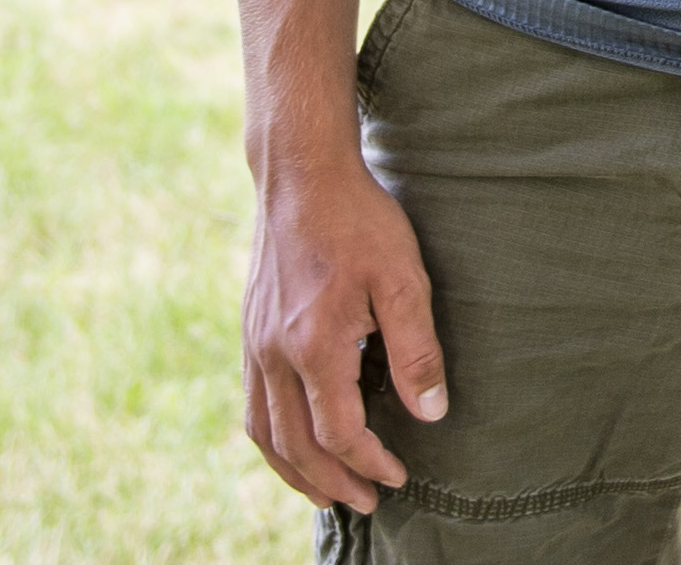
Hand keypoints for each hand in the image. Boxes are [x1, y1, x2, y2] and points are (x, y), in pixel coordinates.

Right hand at [243, 150, 449, 511]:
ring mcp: (254, 345)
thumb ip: (417, 349)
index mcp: (314, 346)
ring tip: (326, 492)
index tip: (397, 476)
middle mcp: (274, 354)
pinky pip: (253, 405)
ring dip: (295, 472)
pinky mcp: (249, 332)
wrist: (301, 176)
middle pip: (295, 446)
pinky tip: (295, 443)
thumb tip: (431, 413)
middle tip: (365, 503)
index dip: (369, 462)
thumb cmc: (360, 221)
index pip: (338, 432)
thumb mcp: (403, 278)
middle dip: (332, 482)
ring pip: (265, 432)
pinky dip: (273, 440)